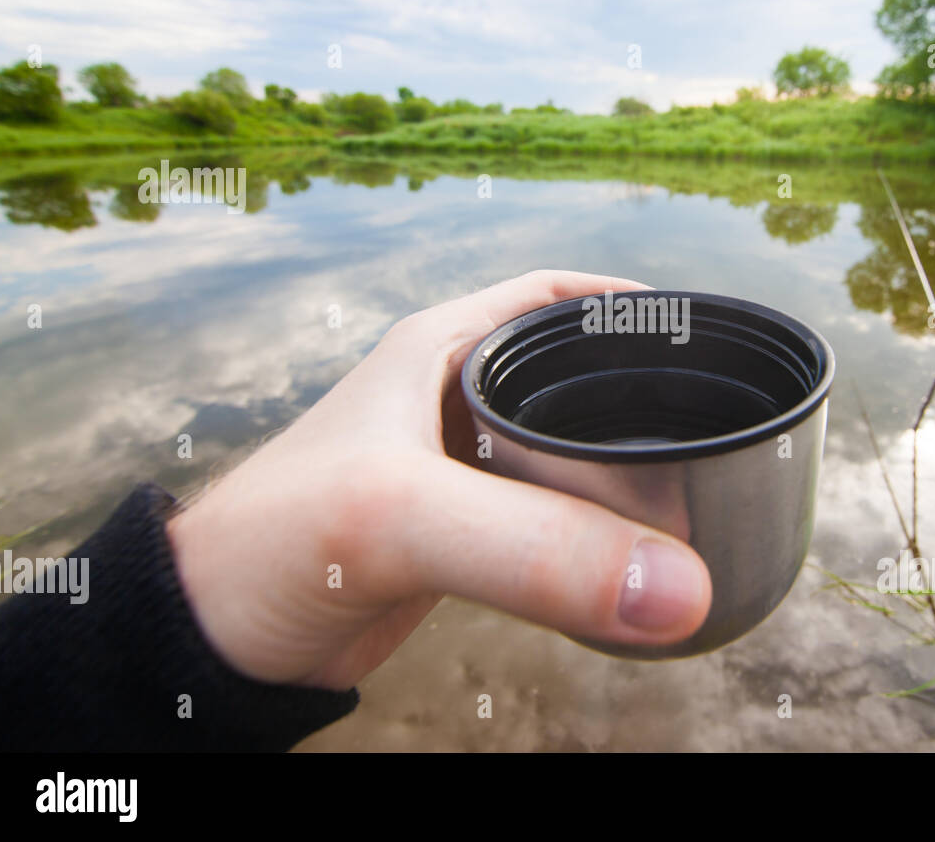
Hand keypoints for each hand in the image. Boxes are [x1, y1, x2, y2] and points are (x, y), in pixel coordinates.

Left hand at [165, 271, 712, 689]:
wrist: (217, 636)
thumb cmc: (274, 544)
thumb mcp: (403, 520)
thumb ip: (535, 548)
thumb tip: (676, 586)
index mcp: (439, 351)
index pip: (556, 297)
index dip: (632, 308)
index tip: (706, 336)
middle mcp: (452, 399)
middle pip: (577, 378)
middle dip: (644, 399)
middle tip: (717, 430)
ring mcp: (457, 470)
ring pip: (567, 455)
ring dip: (623, 475)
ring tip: (692, 494)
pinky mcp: (458, 535)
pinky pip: (547, 520)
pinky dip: (593, 535)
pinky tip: (625, 558)